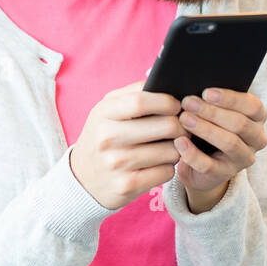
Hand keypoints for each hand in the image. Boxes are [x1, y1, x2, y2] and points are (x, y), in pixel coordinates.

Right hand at [69, 81, 182, 209]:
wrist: (83, 178)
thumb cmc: (104, 136)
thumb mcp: (108, 111)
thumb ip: (134, 93)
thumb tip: (164, 80)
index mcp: (103, 113)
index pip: (142, 101)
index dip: (167, 101)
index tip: (177, 105)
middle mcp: (107, 138)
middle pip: (165, 126)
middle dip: (181, 125)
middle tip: (183, 126)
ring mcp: (117, 163)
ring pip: (170, 151)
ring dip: (177, 148)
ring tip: (170, 145)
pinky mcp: (127, 185)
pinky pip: (166, 172)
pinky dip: (169, 167)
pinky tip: (159, 163)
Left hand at [171, 87, 266, 205]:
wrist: (200, 163)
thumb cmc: (209, 126)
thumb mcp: (215, 112)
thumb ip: (212, 100)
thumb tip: (194, 86)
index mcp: (257, 118)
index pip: (252, 106)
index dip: (230, 98)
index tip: (206, 92)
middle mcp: (257, 139)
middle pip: (240, 123)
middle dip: (212, 111)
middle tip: (188, 102)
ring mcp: (242, 159)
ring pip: (229, 143)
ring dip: (205, 129)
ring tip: (184, 119)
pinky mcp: (224, 174)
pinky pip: (209, 165)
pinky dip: (192, 153)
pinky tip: (179, 142)